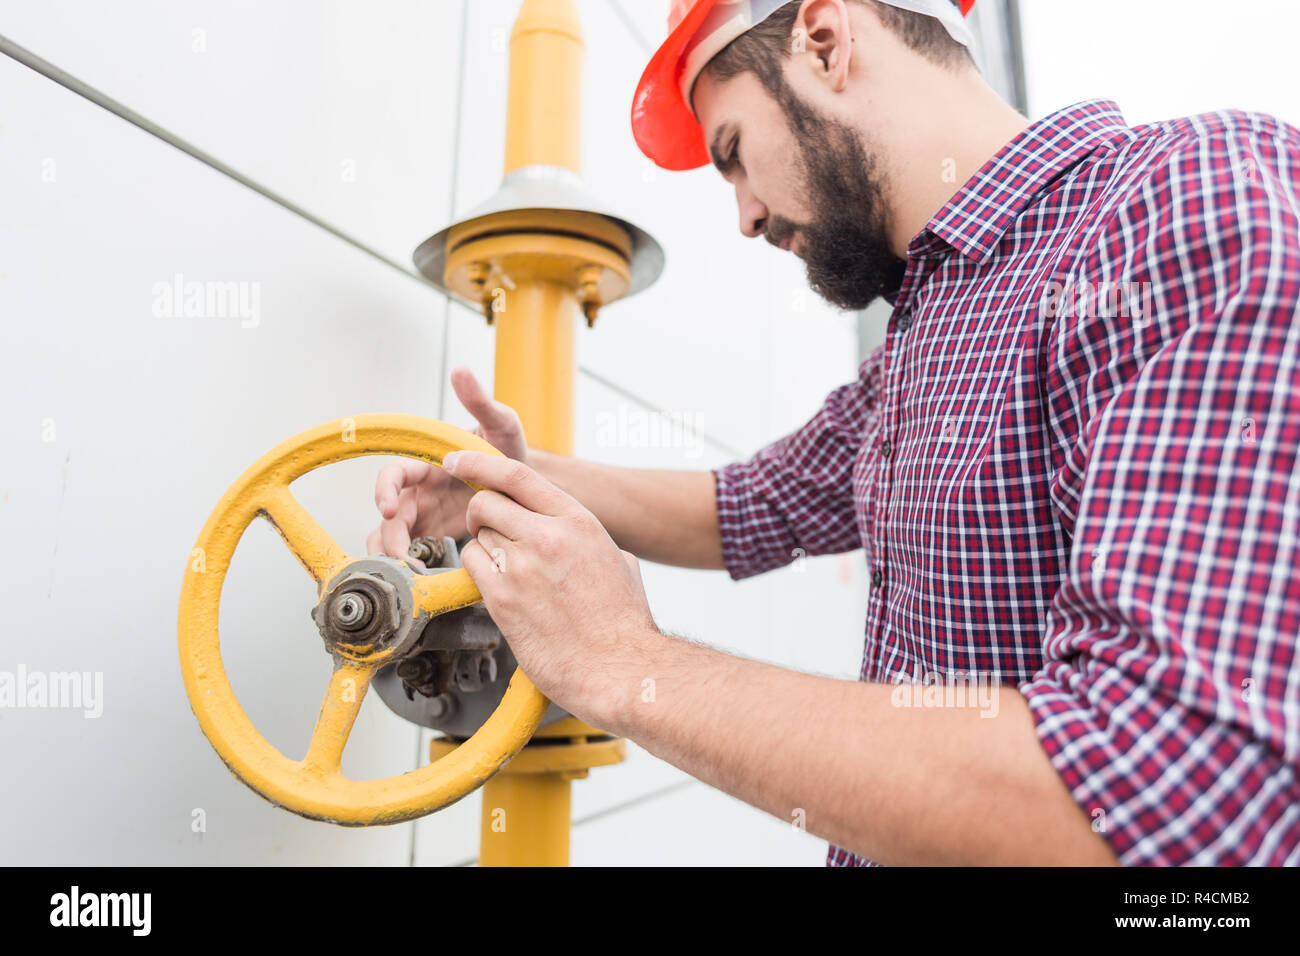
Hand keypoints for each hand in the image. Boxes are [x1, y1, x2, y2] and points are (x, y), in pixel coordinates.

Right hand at [366, 367, 526, 562]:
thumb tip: (461, 370)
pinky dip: (408, 563)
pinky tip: (419, 578)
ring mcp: (426, 513)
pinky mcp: (436, 534)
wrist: (528, 486)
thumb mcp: (502, 425)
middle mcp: (421, 488)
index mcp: (429, 462)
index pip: (395, 472)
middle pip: (389, 512)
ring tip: (406, 572)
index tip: (388, 506)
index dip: (385, 489)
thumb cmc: (510, 451)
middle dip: (388, 533)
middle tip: (399, 554)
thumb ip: (482, 402)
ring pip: (394, 534)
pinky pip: (412, 550)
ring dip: (393, 552)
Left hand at [441, 449, 661, 725]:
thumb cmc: (623, 623)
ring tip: (507, 568)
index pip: (516, 474)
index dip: (479, 462)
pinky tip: (498, 586)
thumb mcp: (618, 560)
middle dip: (481, 512)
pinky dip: (478, 571)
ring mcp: (522, 567)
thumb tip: (569, 533)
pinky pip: (471, 567)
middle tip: (488, 529)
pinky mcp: (503, 599)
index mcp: (578, 521)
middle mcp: (547, 537)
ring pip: (477, 535)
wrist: (618, 668)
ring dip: (483, 545)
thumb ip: (585, 537)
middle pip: (487, 502)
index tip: (458, 459)